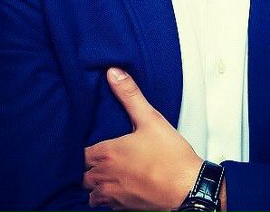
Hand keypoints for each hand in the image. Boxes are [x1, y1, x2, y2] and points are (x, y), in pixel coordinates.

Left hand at [83, 68, 202, 209]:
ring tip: (106, 174)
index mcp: (107, 154)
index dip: (84, 149)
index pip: (81, 155)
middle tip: (98, 158)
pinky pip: (106, 206)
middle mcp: (105, 177)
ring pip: (92, 194)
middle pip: (83, 176)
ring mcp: (114, 196)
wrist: (188, 189)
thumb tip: (113, 73)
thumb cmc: (170, 156)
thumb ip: (130, 95)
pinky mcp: (125, 209)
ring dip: (96, 185)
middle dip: (88, 168)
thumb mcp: (150, 118)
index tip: (92, 144)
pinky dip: (108, 198)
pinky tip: (120, 188)